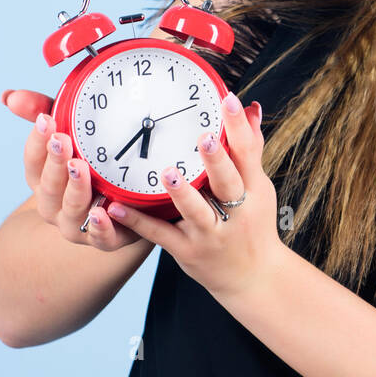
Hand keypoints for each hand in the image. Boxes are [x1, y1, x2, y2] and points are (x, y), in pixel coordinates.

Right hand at [2, 88, 143, 250]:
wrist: (130, 202)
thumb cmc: (96, 164)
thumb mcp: (75, 134)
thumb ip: (48, 112)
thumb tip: (10, 97)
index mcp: (43, 179)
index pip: (32, 160)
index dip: (37, 141)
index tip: (46, 120)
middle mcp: (54, 204)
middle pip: (48, 185)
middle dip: (55, 162)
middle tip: (63, 140)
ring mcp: (77, 224)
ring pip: (71, 209)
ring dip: (76, 188)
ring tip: (81, 167)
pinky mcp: (105, 239)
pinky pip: (101, 239)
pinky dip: (101, 227)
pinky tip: (102, 212)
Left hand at [100, 92, 280, 302]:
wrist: (252, 276)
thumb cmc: (253, 224)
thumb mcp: (259, 187)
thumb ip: (250, 149)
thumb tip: (253, 108)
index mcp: (253, 190)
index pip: (247, 153)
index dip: (239, 127)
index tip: (228, 100)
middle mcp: (235, 211)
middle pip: (227, 183)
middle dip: (216, 162)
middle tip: (205, 138)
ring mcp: (210, 233)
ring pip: (195, 212)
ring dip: (181, 193)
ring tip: (166, 174)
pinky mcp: (187, 250)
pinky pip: (160, 234)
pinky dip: (138, 221)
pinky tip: (116, 206)